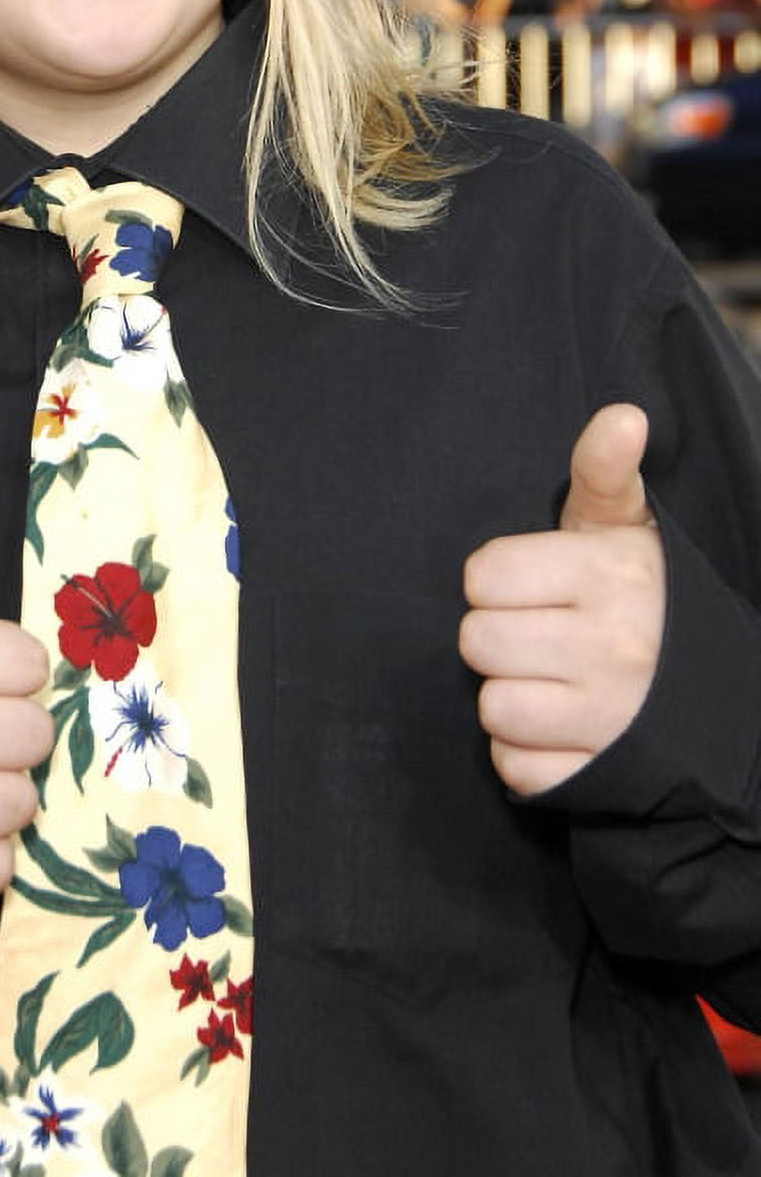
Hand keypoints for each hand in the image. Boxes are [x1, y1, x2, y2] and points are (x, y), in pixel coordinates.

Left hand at [459, 404, 663, 795]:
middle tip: (544, 634)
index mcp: (613, 575)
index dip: (499, 582)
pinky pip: (513, 768)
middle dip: (501, 638)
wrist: (716, 698)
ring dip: (511, 698)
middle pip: (477, 642)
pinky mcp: (600, 778)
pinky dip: (528, 755)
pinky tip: (562, 729)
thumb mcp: (623, 528)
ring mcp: (610, 718)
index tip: (536, 586)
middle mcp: (616, 646)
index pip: (482, 577)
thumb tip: (624, 414)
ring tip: (554, 681)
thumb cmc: (642, 595)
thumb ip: (603, 470)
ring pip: (492, 707)